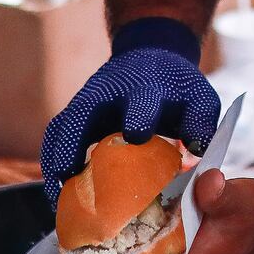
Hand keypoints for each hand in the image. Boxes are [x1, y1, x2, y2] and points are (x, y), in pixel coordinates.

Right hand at [40, 18, 220, 203]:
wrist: (154, 56)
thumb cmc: (179, 89)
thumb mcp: (199, 99)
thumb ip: (201, 125)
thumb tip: (196, 153)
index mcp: (147, 87)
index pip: (141, 100)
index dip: (138, 116)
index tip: (135, 135)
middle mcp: (110, 91)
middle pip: (83, 110)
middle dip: (74, 140)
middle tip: (70, 175)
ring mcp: (88, 99)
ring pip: (63, 125)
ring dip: (56, 158)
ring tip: (56, 197)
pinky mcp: (76, 111)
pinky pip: (56, 134)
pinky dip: (52, 160)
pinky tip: (55, 192)